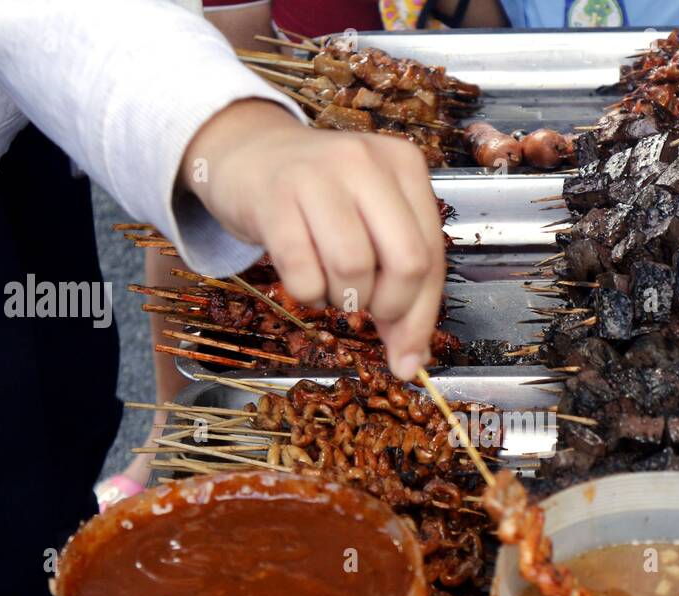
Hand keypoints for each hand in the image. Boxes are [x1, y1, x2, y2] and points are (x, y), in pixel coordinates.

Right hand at [181, 100, 443, 379]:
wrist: (247, 152)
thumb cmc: (318, 198)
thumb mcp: (370, 224)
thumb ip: (400, 283)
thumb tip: (411, 360)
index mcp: (404, 166)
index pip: (432, 256)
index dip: (421, 316)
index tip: (408, 356)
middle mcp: (367, 163)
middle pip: (406, 263)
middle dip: (390, 308)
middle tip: (365, 308)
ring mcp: (319, 175)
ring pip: (354, 268)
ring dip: (343, 299)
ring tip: (330, 285)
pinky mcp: (274, 197)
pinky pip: (303, 272)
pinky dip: (306, 294)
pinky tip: (303, 279)